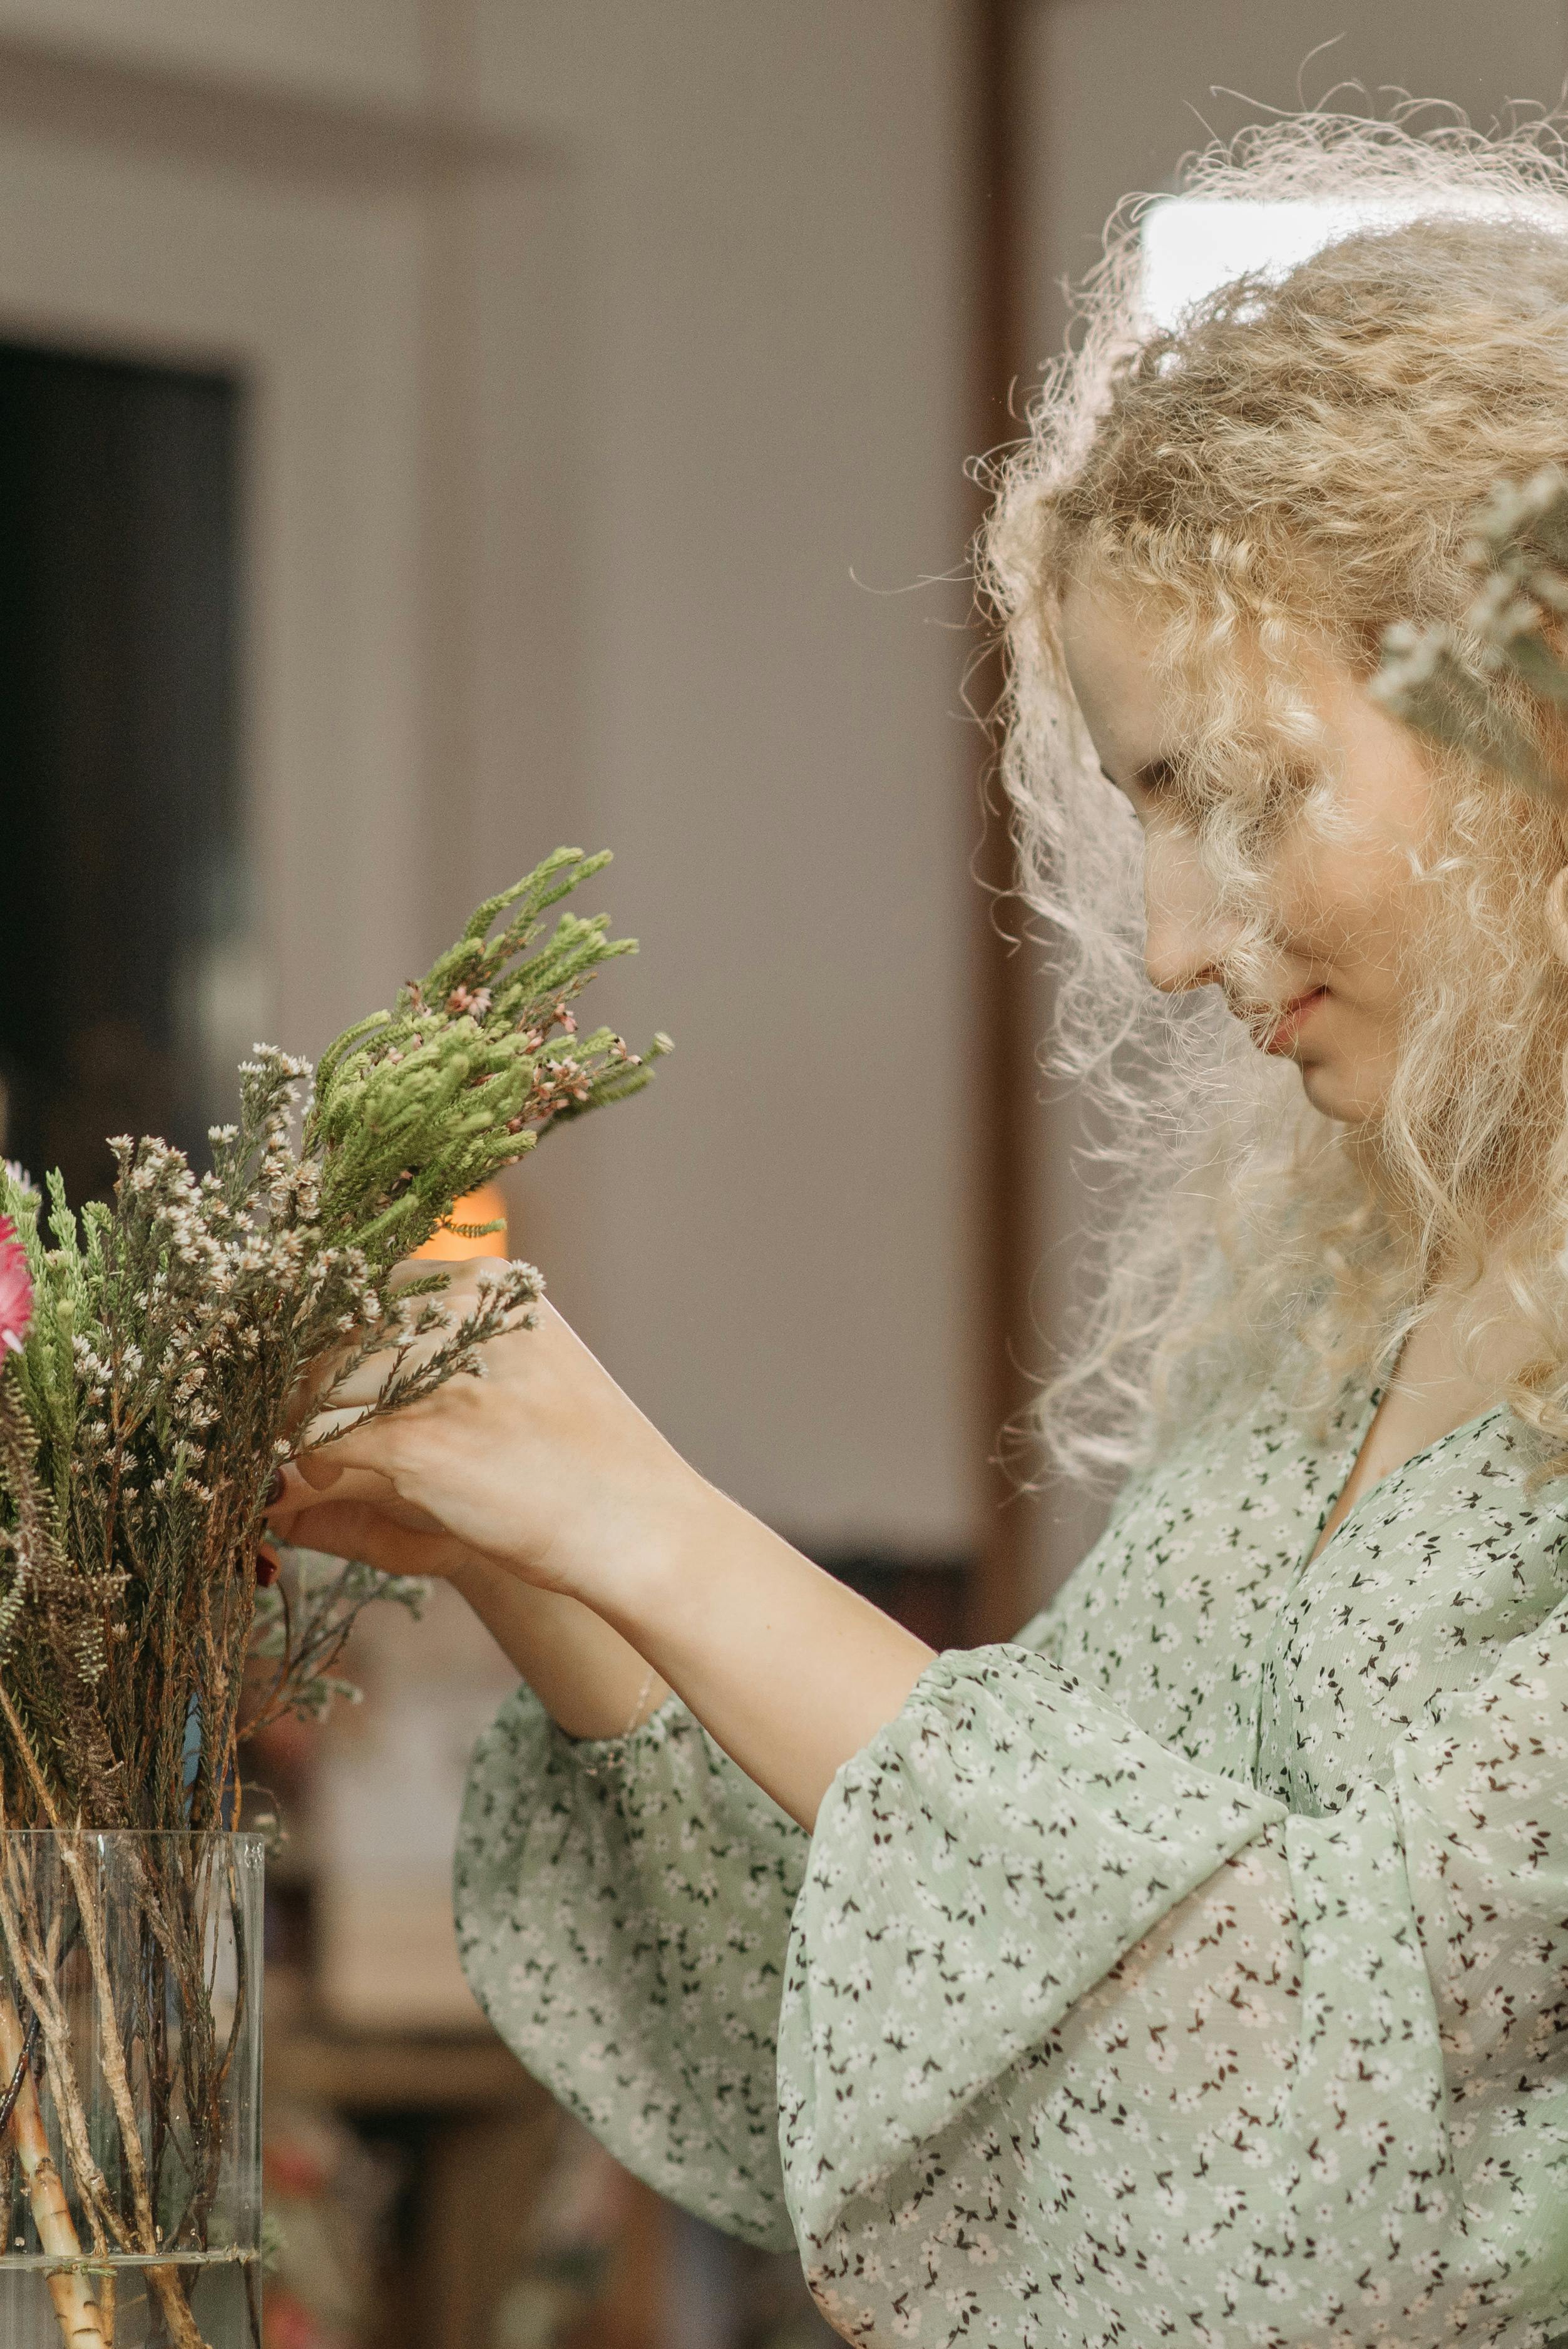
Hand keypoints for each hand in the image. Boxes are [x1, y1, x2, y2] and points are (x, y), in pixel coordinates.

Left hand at [270, 1265, 707, 1610]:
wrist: (636, 1525)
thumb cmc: (577, 1463)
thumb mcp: (514, 1382)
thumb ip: (434, 1365)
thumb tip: (331, 1372)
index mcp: (488, 1284)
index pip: (365, 1281)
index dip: (323, 1326)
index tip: (302, 1365)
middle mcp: (461, 1312)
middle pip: (330, 1323)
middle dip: (297, 1371)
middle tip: (283, 1415)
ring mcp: (437, 1373)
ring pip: (315, 1375)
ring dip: (292, 1415)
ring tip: (303, 1451)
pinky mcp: (418, 1440)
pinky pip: (319, 1435)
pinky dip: (306, 1459)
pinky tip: (327, 1480)